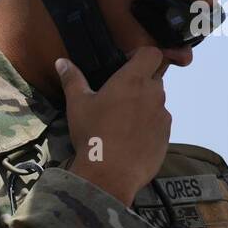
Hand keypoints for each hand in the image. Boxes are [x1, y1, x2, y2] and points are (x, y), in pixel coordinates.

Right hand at [56, 47, 170, 205]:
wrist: (110, 174)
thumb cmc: (92, 133)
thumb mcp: (77, 104)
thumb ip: (72, 79)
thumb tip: (61, 62)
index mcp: (133, 80)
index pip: (152, 53)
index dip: (142, 55)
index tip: (126, 65)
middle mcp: (153, 93)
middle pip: (155, 77)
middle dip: (141, 82)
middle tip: (120, 97)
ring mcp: (163, 116)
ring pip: (157, 102)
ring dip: (145, 105)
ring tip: (123, 122)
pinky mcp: (166, 136)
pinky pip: (160, 124)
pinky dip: (149, 126)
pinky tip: (131, 140)